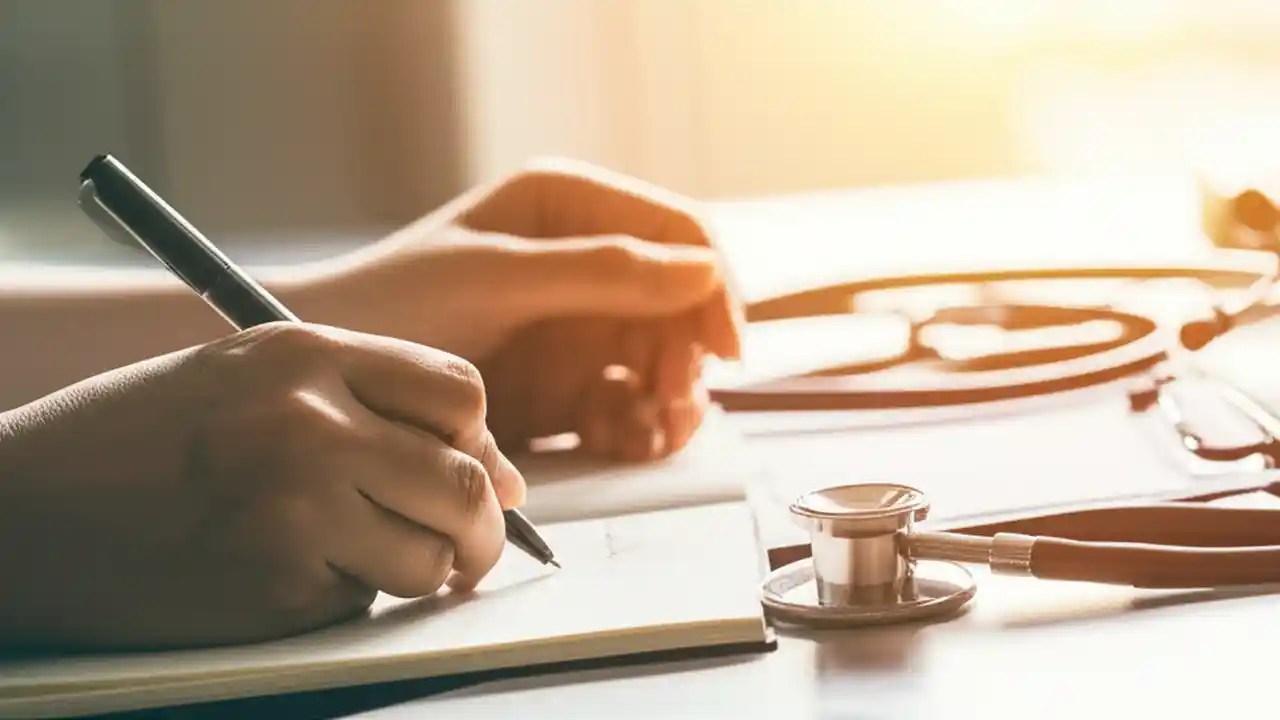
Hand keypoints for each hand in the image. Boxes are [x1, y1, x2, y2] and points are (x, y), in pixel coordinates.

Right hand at [0, 323, 521, 649]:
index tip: (485, 477)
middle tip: (470, 547)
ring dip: (416, 569)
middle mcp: (311, 425)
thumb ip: (365, 402)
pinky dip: (343, 596)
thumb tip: (490, 472)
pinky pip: (360, 601)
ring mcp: (294, 509)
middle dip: (484, 528)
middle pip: (465, 482)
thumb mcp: (247, 378)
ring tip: (362, 555)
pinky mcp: (274, 589)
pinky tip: (282, 572)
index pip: (459, 395)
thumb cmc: (133, 441)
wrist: (18, 512)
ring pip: (429, 557)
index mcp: (306, 356)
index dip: (483, 444)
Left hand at [306, 159, 741, 458]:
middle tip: (674, 400)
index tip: (723, 345)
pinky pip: (629, 406)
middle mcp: (585, 265)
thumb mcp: (500, 278)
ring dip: (670, 396)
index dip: (711, 286)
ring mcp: (577, 329)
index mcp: (569, 209)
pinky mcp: (567, 386)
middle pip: (679, 307)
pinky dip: (636, 426)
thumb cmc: (396, 300)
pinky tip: (621, 438)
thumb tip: (705, 271)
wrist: (334, 379)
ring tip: (650, 428)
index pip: (676, 235)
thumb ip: (602, 272)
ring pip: (663, 362)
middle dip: (687, 354)